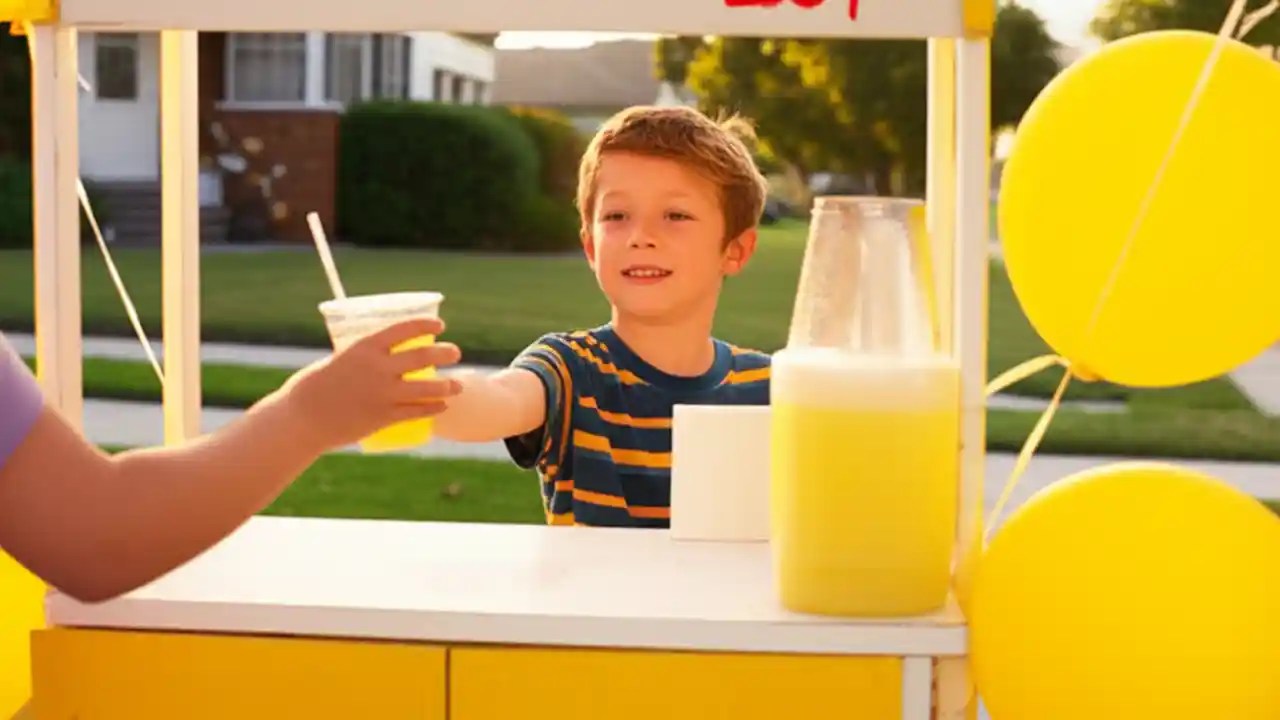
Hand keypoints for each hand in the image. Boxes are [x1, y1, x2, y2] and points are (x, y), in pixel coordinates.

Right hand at [276, 318, 462, 449]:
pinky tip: (443, 407)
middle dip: (444, 353)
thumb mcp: (337, 361)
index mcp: (364, 348)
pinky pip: (416, 412)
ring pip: (426, 387)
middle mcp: (378, 368)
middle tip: (456, 352)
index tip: (440, 325)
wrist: (302, 419)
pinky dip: (433, 408)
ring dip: (447, 385)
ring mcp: (383, 394)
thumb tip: (377, 360)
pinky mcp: (383, 417)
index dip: (425, 325)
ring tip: (458, 385)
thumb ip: (361, 360)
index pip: (404, 329)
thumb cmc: (312, 387)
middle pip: (422, 356)